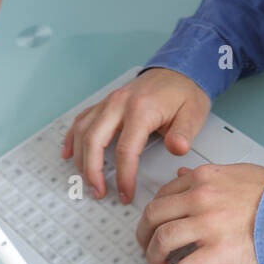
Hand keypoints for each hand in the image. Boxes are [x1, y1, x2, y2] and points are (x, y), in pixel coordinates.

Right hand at [61, 66, 211, 203]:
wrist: (179, 70)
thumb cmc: (185, 92)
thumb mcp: (194, 113)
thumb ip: (184, 134)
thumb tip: (177, 149)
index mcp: (141, 109)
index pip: (126, 150)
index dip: (123, 177)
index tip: (126, 194)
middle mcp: (120, 103)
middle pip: (94, 141)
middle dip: (92, 171)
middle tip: (99, 191)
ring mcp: (110, 101)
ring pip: (82, 131)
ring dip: (80, 158)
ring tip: (87, 180)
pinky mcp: (106, 102)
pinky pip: (82, 119)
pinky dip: (72, 137)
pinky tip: (69, 153)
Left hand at [135, 162, 263, 263]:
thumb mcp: (239, 172)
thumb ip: (209, 175)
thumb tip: (184, 175)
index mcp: (205, 178)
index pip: (165, 193)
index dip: (156, 211)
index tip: (156, 222)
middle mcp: (200, 199)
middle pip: (154, 215)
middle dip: (144, 233)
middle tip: (147, 245)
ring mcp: (207, 225)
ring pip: (162, 240)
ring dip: (154, 256)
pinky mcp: (217, 252)